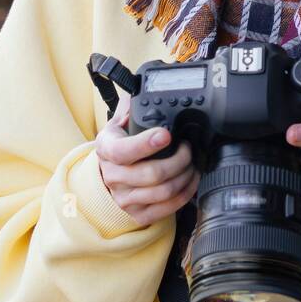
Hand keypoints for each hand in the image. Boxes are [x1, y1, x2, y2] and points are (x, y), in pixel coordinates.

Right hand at [96, 91, 198, 226]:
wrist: (106, 175)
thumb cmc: (120, 144)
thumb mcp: (119, 122)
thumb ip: (131, 105)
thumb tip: (143, 88)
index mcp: (107, 148)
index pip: (124, 151)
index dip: (146, 144)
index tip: (167, 135)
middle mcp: (112, 175)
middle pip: (152, 174)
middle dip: (180, 160)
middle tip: (190, 149)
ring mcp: (124, 197)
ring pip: (163, 191)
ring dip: (186, 177)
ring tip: (193, 164)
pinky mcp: (137, 214)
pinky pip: (166, 209)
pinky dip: (185, 194)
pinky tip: (191, 181)